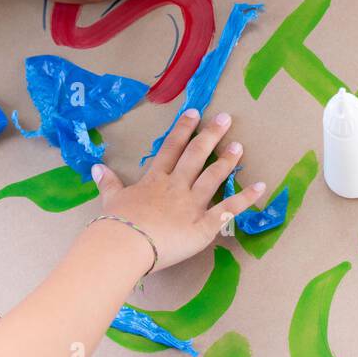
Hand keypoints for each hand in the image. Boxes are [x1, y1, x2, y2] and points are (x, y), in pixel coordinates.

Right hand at [89, 109, 264, 272]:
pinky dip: (245, 198)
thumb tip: (96, 167)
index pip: (171, 149)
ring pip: (213, 177)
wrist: (124, 244)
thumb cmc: (116, 223)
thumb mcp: (110, 199)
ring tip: (240, 146)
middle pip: (196, 156)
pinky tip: (261, 186)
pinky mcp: (203, 225)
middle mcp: (176, 187)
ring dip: (228, 162)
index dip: (183, 129)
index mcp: (155, 180)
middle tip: (226, 118)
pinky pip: (228, 209)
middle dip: (211, 136)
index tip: (195, 112)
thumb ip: (108, 182)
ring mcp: (192, 204)